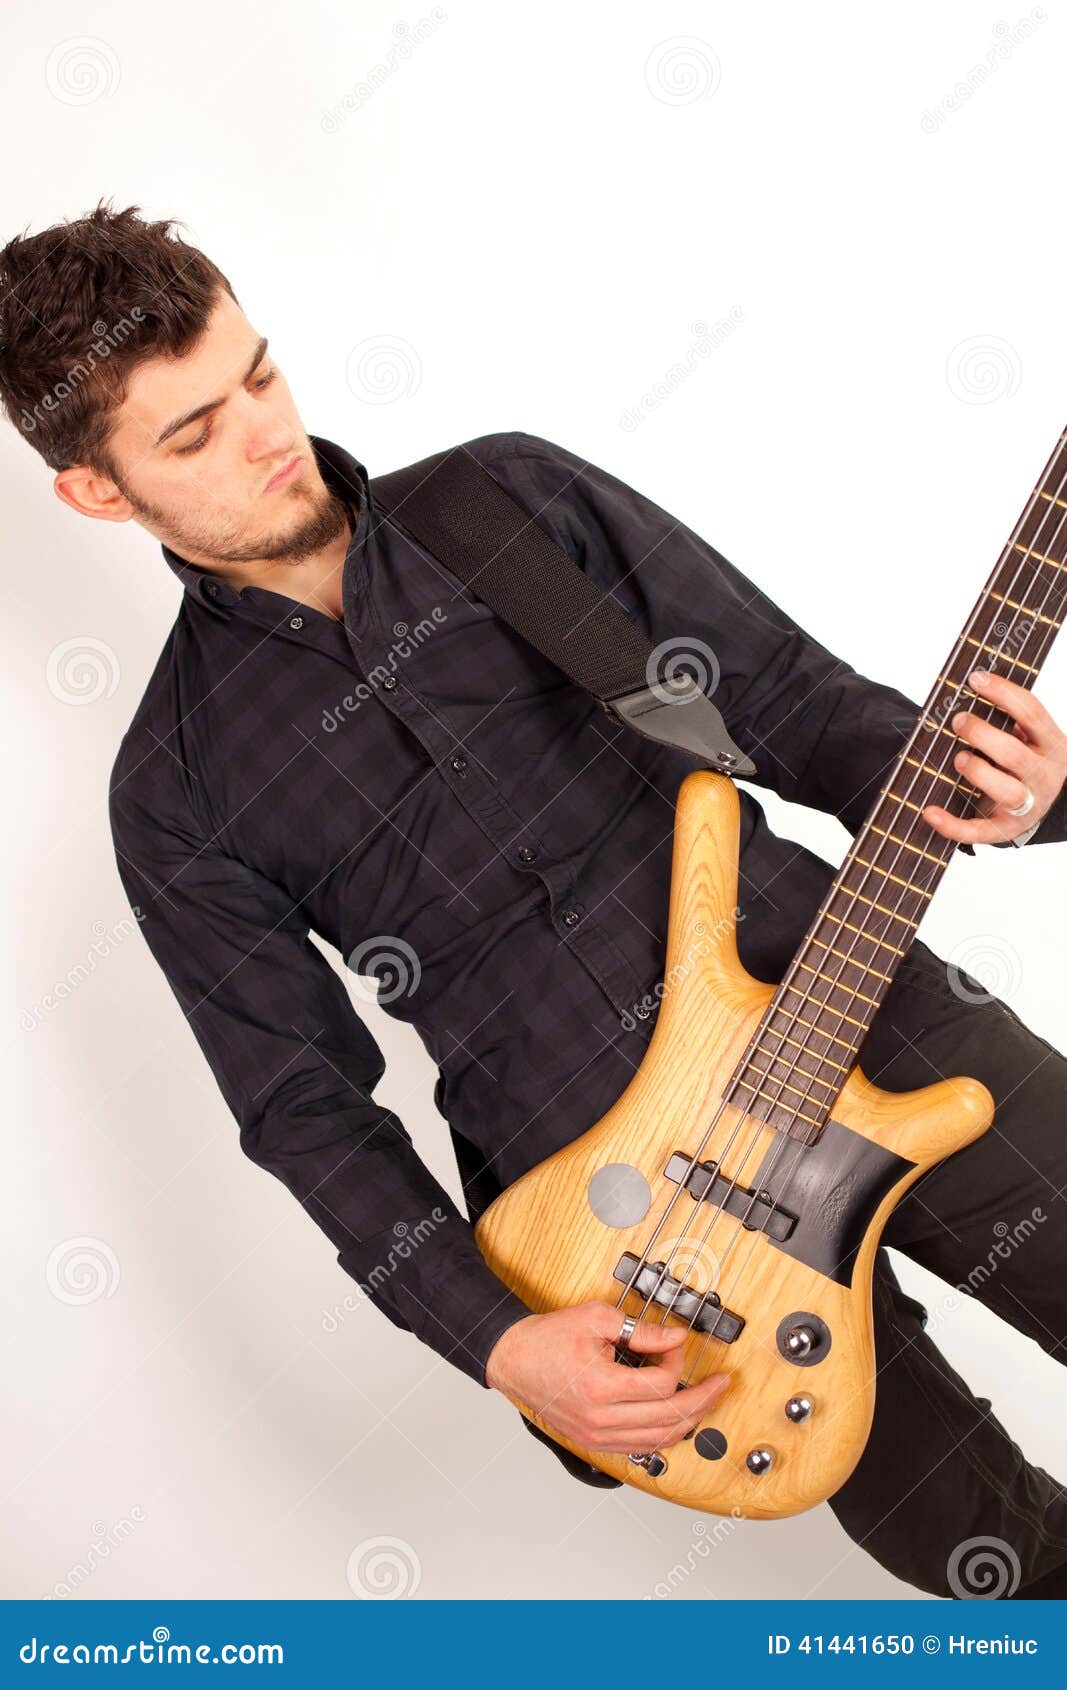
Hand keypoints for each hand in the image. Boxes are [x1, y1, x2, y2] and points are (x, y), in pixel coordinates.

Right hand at [485, 1301, 731, 1453]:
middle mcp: (601, 1419)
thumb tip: (675, 1337)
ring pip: (658, 1440)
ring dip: (688, 1422)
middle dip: (702, 1399)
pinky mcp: (593, 1441)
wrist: (514, 1358)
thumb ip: (640, 1330)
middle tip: (719, 1384)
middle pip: (669, 1419)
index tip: (675, 1344)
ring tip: (705, 1402)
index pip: (661, 1385)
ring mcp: (597, 1435)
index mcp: (601, 1387)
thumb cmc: (548, 1338)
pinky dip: (663, 1435)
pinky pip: (640, 1448)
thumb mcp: (596, 1318)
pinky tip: (676, 1420)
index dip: (677, 1361)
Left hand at [923, 668, 1066, 845]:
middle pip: (1014, 755)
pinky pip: (979, 831)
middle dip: (982, 735)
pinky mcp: (1005, 829)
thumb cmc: (1029, 760)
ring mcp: (1026, 805)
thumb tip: (970, 688)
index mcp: (1052, 745)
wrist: (1049, 804)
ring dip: (978, 773)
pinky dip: (952, 824)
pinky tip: (930, 812)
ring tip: (959, 758)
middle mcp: (1043, 776)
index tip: (975, 678)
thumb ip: (1009, 719)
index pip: (1032, 713)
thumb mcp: (1032, 738)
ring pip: (1006, 792)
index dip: (1003, 693)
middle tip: (959, 720)